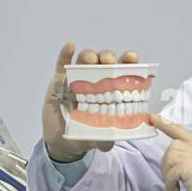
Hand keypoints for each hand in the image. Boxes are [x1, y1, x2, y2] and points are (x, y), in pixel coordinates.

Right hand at [43, 43, 139, 162]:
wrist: (62, 141)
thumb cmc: (86, 135)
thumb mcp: (98, 140)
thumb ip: (104, 141)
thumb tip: (108, 144)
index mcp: (111, 90)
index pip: (123, 71)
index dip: (129, 62)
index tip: (132, 58)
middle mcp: (96, 80)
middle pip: (104, 61)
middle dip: (108, 56)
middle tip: (109, 61)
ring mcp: (77, 78)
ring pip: (85, 59)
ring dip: (89, 55)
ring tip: (91, 59)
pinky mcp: (59, 80)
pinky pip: (62, 63)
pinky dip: (66, 53)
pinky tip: (70, 46)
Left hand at [151, 115, 191, 190]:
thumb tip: (173, 163)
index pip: (186, 134)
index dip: (168, 125)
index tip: (153, 118)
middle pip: (175, 146)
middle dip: (166, 164)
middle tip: (173, 183)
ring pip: (172, 156)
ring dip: (168, 175)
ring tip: (177, 189)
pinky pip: (173, 169)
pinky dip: (170, 182)